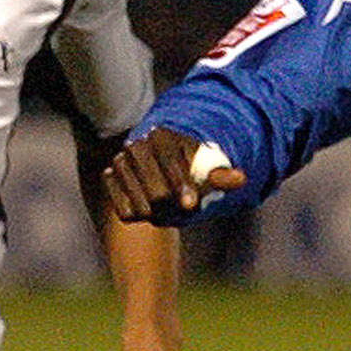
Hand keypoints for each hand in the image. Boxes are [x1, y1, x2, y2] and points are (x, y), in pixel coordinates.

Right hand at [102, 127, 244, 224]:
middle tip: (180, 209)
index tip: (190, 205)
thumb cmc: (188, 165)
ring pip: (140, 206)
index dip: (181, 185)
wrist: (158, 161)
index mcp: (161, 136)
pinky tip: (147, 207)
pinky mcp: (109, 180)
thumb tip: (240, 179)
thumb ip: (220, 175)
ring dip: (156, 213)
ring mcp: (120, 163)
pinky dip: (138, 214)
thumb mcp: (205, 167)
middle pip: (157, 192)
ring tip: (165, 206)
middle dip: (172, 205)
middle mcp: (136, 146)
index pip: (171, 164)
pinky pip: (124, 212)